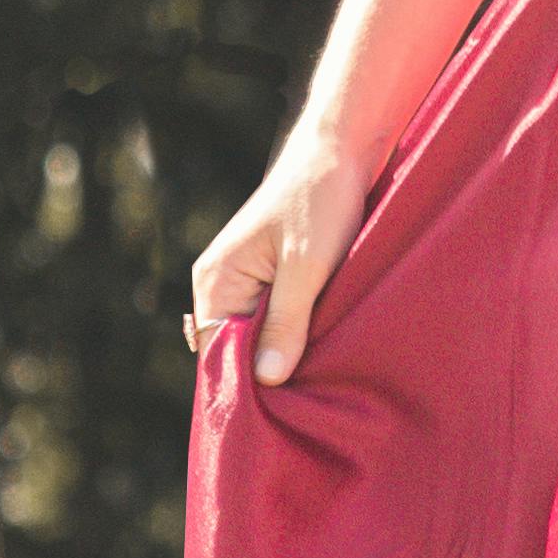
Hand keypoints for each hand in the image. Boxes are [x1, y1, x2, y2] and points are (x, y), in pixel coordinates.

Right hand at [185, 128, 372, 385]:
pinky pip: (278, 320)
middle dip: (268, 371)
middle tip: (307, 399)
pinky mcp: (274, 278)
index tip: (281, 407)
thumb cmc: (321, 200)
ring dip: (288, 352)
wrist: (341, 150)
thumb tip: (267, 379)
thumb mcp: (308, 265)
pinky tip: (324, 346)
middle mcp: (222, 284)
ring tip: (319, 375)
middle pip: (236, 349)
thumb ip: (287, 321)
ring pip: (261, 336)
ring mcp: (247, 281)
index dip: (245, 383)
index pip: (215, 352)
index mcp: (217, 280)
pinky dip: (298, 334)